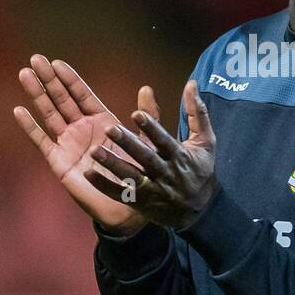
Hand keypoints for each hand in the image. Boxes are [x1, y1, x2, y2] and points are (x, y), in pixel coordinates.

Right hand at [12, 54, 150, 236]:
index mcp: (101, 121)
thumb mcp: (145, 141)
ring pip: (49, 114)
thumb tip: (146, 88)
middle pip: (62, 99)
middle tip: (35, 58)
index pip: (82, 94)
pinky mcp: (59, 162)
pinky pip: (42, 141)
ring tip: (24, 74)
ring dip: (37, 95)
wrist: (128, 206)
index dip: (69, 78)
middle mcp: (82, 129)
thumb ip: (147, 116)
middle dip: (49, 79)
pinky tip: (19, 110)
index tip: (57, 61)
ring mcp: (69, 144)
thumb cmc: (137, 174)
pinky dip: (30, 126)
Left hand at [85, 79, 218, 230]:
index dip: (151, 128)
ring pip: (130, 176)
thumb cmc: (200, 170)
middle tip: (110, 129)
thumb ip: (197, 112)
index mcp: (179, 156)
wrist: (199, 211)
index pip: (164, 141)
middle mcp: (165, 173)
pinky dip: (105, 185)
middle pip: (145, 158)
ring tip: (95, 151)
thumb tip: (191, 84)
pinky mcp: (141, 203)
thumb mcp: (205, 141)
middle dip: (128, 144)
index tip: (136, 114)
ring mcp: (152, 190)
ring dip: (112, 164)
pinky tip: (89, 173)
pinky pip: (120, 194)